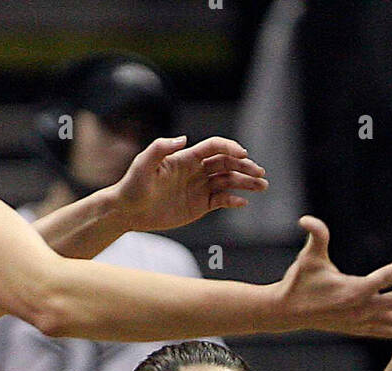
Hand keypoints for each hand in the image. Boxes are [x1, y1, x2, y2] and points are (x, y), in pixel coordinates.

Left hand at [112, 136, 268, 230]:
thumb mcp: (143, 164)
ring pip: (229, 182)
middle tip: (260, 175)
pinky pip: (222, 200)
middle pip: (227, 164)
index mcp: (186, 158)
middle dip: (245, 167)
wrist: (129, 210)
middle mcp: (196, 170)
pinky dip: (234, 200)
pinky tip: (243, 202)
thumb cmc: (133, 185)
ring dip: (246, 183)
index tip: (244, 155)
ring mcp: (200, 187)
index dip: (230, 148)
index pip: (214, 148)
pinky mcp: (200, 205)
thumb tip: (185, 138)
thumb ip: (161, 148)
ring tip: (262, 186)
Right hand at [277, 217, 391, 339]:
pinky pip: (389, 333)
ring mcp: (363, 322)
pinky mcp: (360, 329)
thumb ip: (315, 236)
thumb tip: (306, 220)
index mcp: (354, 290)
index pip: (384, 278)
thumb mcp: (308, 257)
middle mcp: (363, 309)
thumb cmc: (299, 282)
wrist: (288, 313)